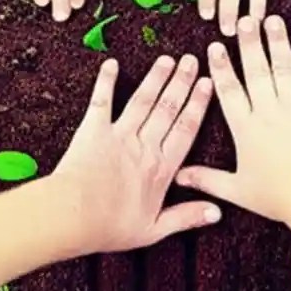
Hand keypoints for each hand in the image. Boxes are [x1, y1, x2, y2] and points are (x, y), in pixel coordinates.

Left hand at [52, 55, 218, 253]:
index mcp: (161, 169)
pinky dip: (106, 81)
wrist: (73, 216)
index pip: (186, 130)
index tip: (208, 85)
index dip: (198, 106)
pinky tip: (112, 64)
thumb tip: (216, 212)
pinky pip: (102, 100)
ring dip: (156, 78)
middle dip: (182, 82)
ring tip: (168, 59)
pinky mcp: (93, 130)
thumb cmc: (110, 226)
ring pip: (143, 100)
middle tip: (192, 61)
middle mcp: (144, 146)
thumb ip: (186, 217)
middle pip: (168, 108)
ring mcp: (119, 135)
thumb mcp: (154, 230)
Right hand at [176, 16, 290, 223]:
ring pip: (284, 66)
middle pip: (255, 69)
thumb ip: (206, 179)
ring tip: (272, 19)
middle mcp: (269, 109)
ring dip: (278, 41)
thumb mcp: (237, 190)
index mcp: (246, 127)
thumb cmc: (278, 196)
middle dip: (248, 42)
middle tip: (243, 18)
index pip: (228, 90)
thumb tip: (178, 177)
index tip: (214, 46)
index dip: (220, 67)